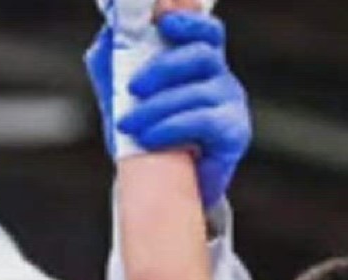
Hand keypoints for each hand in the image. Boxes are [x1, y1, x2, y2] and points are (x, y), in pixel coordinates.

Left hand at [116, 12, 251, 209]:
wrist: (161, 190)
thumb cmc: (145, 136)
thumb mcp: (121, 93)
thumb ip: (115, 59)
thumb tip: (111, 33)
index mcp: (197, 62)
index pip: (204, 30)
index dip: (188, 21)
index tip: (162, 21)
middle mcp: (221, 77)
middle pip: (202, 54)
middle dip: (163, 68)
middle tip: (133, 88)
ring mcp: (232, 104)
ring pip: (198, 91)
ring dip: (157, 107)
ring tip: (129, 125)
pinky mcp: (235, 134)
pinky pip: (202, 121)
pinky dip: (170, 128)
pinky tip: (149, 138)